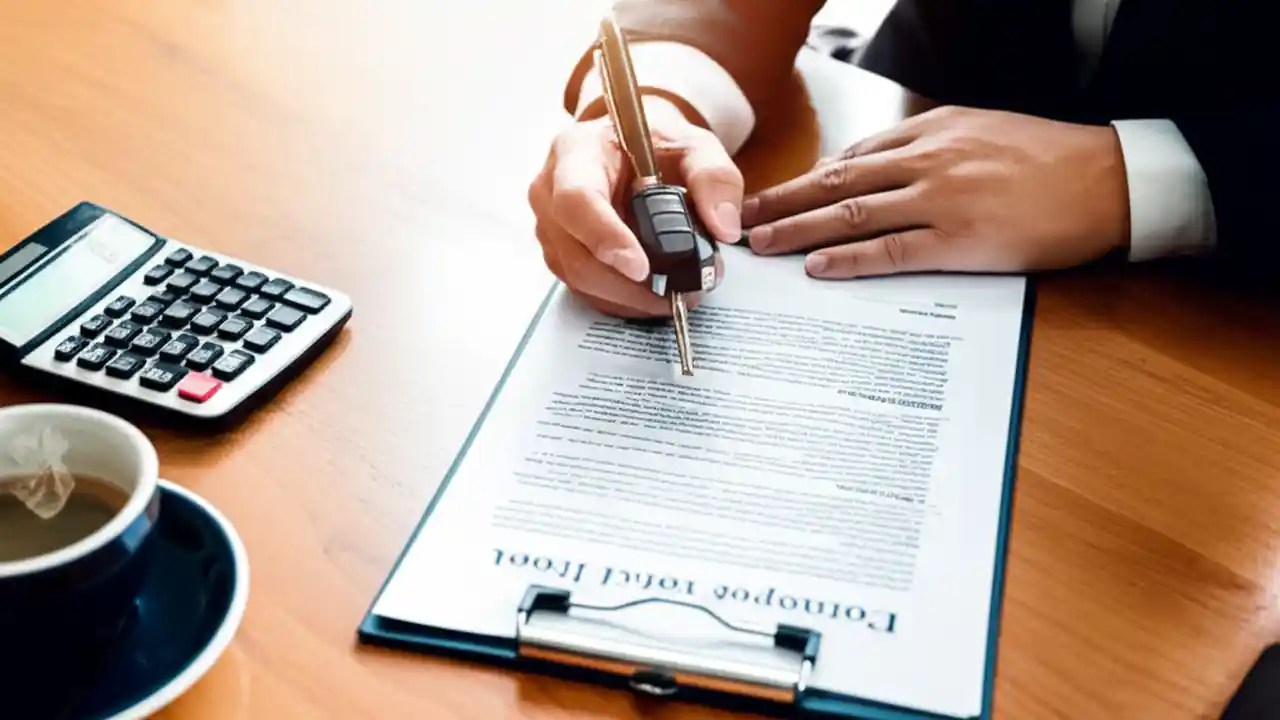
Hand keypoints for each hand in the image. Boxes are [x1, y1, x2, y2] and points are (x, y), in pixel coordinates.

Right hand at [528, 96, 743, 316]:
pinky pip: (583, 288)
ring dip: (628, 298)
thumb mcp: (693, 145)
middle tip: (677, 294)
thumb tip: (724, 227)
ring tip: (673, 295)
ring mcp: (551, 226)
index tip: (641, 267)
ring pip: (579, 279)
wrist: (628, 145)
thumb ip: (714, 178)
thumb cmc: (652, 142)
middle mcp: (551, 191)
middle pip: (576, 254)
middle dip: (628, 286)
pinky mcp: (560, 252)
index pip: (577, 200)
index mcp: (577, 153)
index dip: (606, 238)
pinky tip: (651, 296)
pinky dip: (619, 300)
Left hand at [742, 106, 1130, 278]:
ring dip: (799, 231)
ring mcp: (941, 200)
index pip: (851, 158)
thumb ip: (924, 148)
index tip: (773, 196)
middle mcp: (927, 161)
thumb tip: (872, 171)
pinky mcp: (960, 240)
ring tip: (763, 247)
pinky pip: (891, 251)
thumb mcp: (978, 132)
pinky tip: (817, 268)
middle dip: (783, 202)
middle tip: (744, 221)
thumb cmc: (1046, 158)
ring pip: (852, 215)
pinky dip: (848, 259)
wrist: (1106, 179)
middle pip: (836, 184)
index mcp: (930, 133)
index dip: (805, 180)